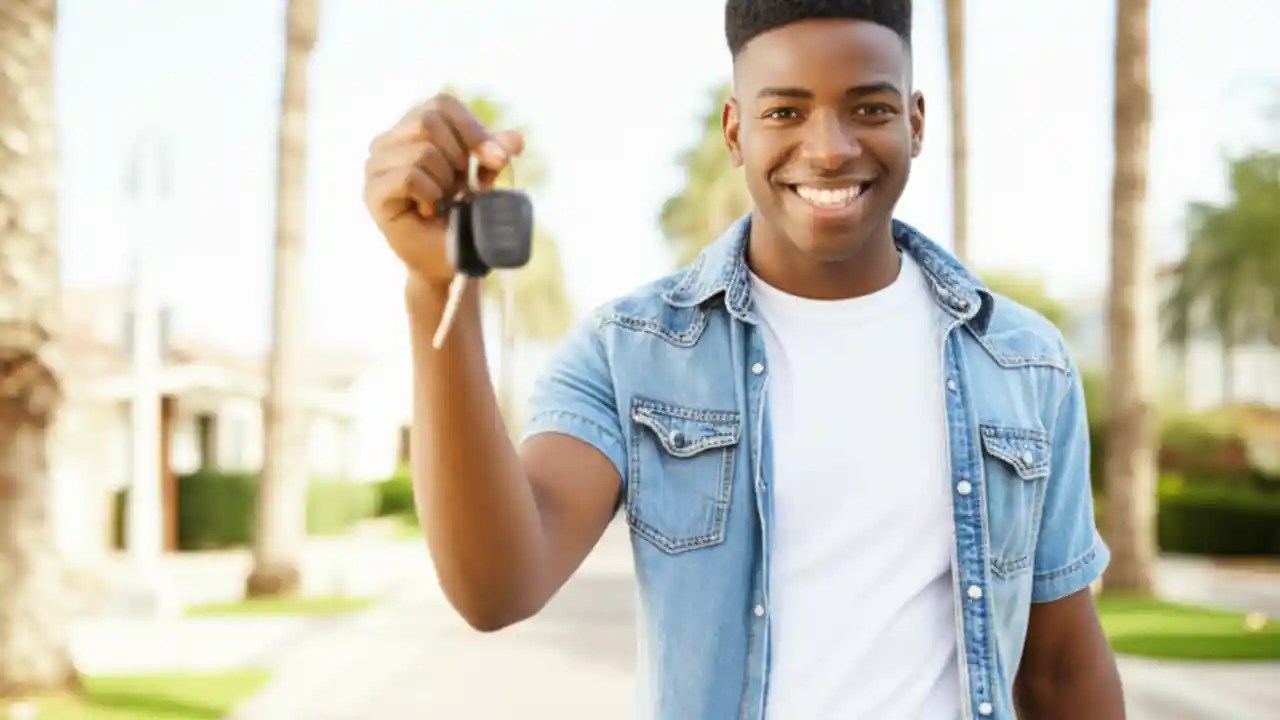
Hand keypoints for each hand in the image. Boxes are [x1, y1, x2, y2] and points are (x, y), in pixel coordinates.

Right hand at [363, 93, 524, 287]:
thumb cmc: (461, 214)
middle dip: (457, 157)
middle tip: (458, 187)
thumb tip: (515, 140)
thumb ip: (494, 152)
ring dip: (444, 181)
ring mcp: (375, 166)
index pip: (441, 104)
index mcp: (411, 129)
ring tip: (441, 201)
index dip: (471, 128)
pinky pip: (410, 177)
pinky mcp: (373, 193)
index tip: (495, 160)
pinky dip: (430, 194)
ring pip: (422, 151)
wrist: (448, 258)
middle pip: (428, 121)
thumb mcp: (483, 177)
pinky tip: (429, 210)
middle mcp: (387, 141)